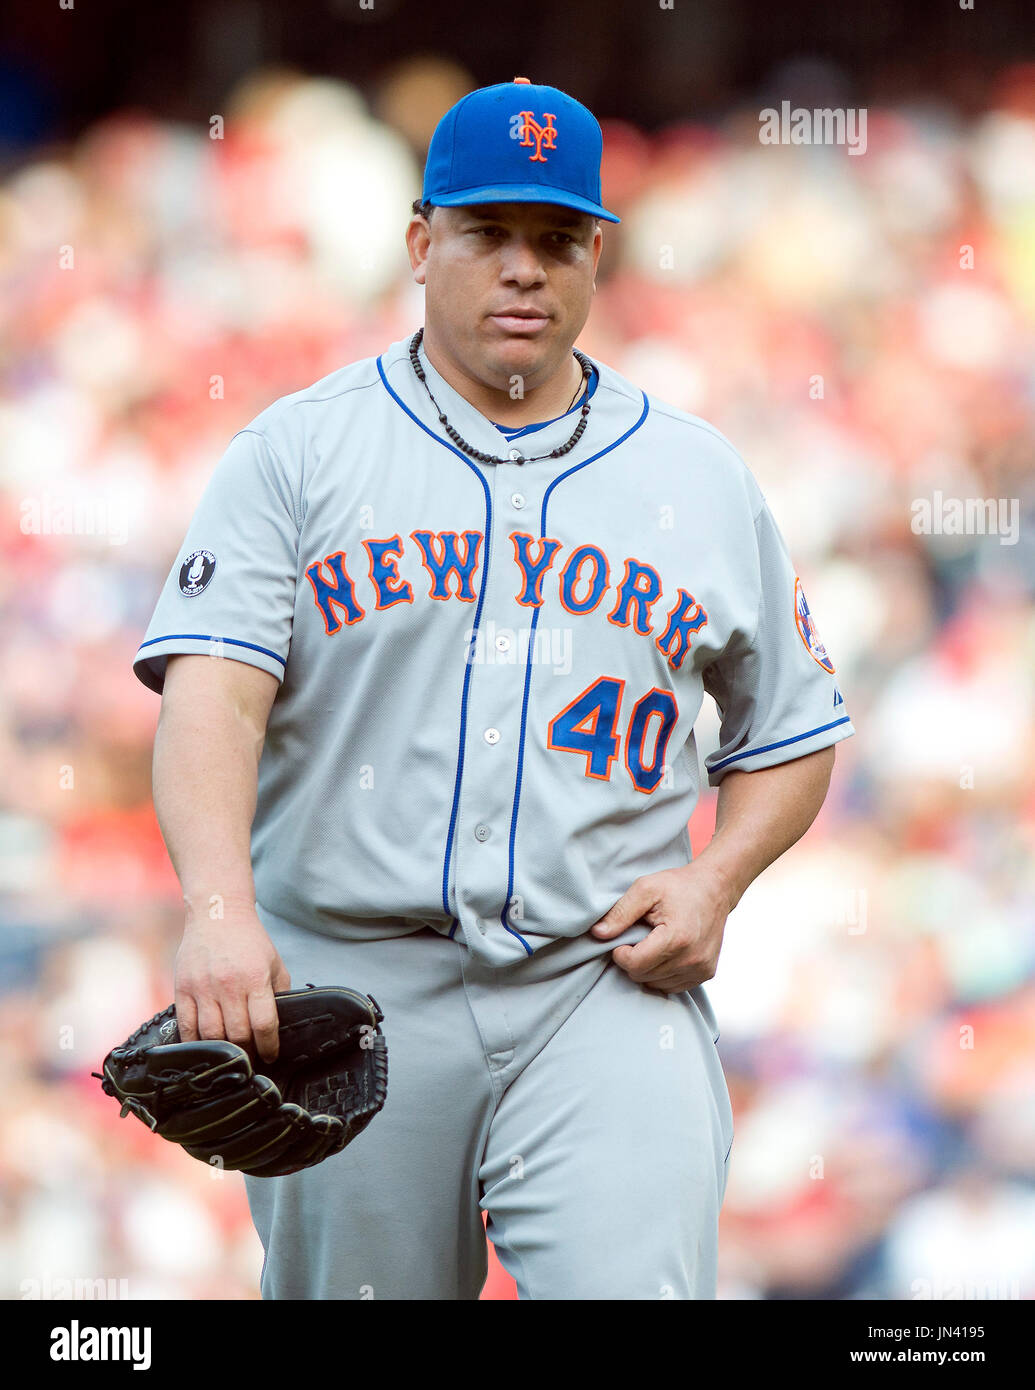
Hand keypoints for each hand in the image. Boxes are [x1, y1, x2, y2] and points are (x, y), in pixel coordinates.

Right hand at [174, 908, 290, 1062]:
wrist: (218, 914)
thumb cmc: (249, 941)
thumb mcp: (274, 963)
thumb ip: (278, 993)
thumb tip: (280, 1025)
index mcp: (255, 978)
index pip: (264, 1024)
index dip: (269, 1046)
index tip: (271, 1055)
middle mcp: (228, 984)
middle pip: (237, 1034)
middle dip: (248, 1053)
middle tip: (252, 1060)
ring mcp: (203, 987)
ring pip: (211, 1035)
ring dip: (223, 1051)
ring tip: (231, 1056)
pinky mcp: (183, 988)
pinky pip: (186, 1026)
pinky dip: (195, 1042)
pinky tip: (205, 1048)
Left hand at [589, 861, 735, 993]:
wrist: (714, 889)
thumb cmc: (679, 886)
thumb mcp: (645, 889)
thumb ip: (620, 912)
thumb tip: (597, 934)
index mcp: (677, 938)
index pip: (635, 965)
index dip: (621, 954)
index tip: (621, 941)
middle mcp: (692, 958)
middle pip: (644, 976)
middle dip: (634, 960)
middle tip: (638, 939)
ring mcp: (701, 969)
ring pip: (656, 984)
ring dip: (648, 968)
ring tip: (652, 944)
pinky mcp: (706, 973)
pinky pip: (672, 986)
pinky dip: (662, 974)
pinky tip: (664, 953)